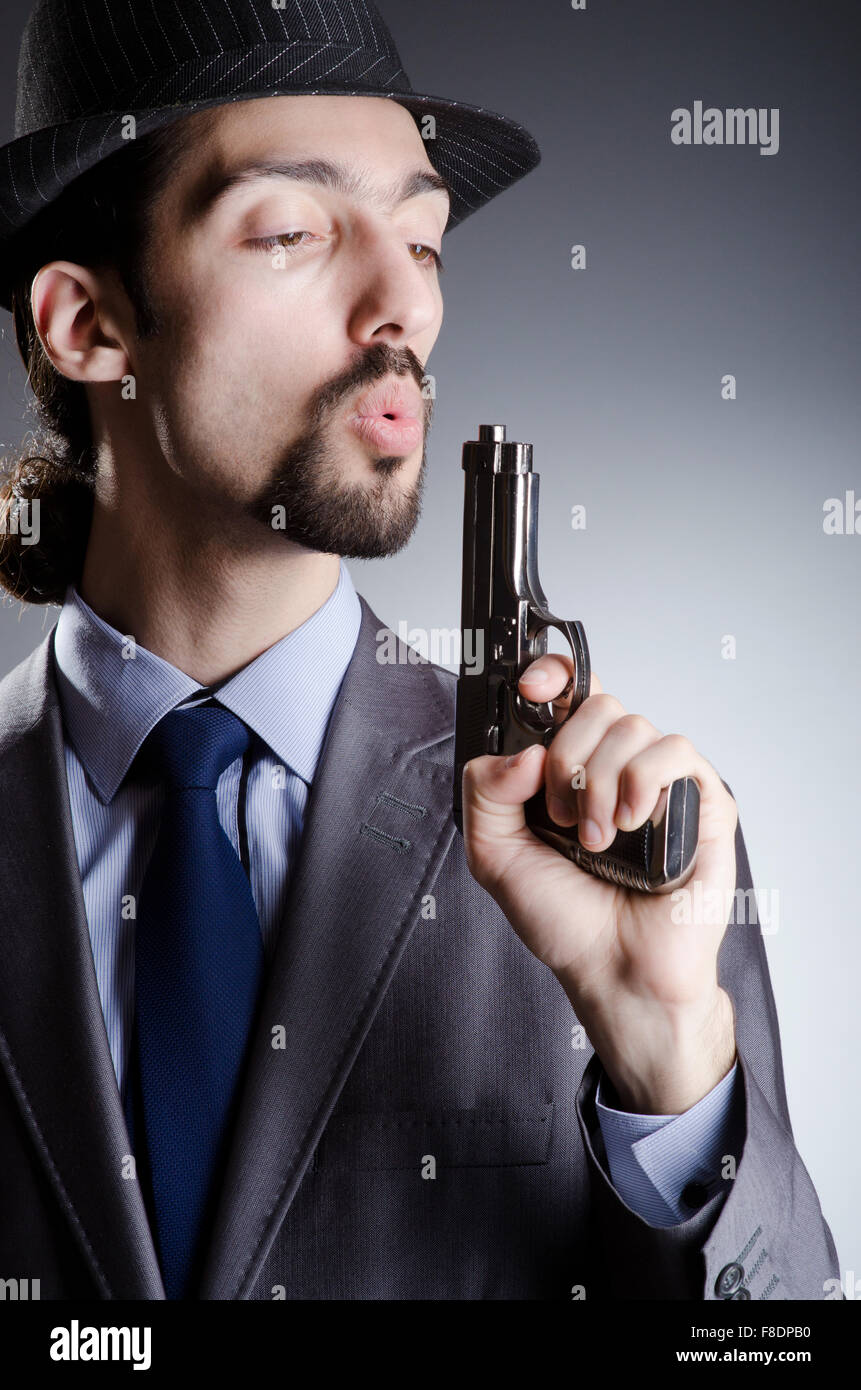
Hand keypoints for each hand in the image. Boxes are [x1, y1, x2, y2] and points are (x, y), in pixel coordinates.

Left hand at [459, 655, 738, 1113]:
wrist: (613, 971)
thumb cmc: (562, 918)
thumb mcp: (493, 854)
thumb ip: (484, 792)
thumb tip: (522, 752)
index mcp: (569, 767)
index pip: (568, 689)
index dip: (551, 673)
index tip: (530, 690)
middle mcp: (615, 764)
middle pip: (597, 703)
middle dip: (568, 759)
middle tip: (562, 817)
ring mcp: (660, 781)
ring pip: (632, 725)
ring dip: (602, 784)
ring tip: (597, 840)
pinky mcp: (701, 801)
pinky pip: (675, 750)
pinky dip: (644, 781)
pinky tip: (632, 824)